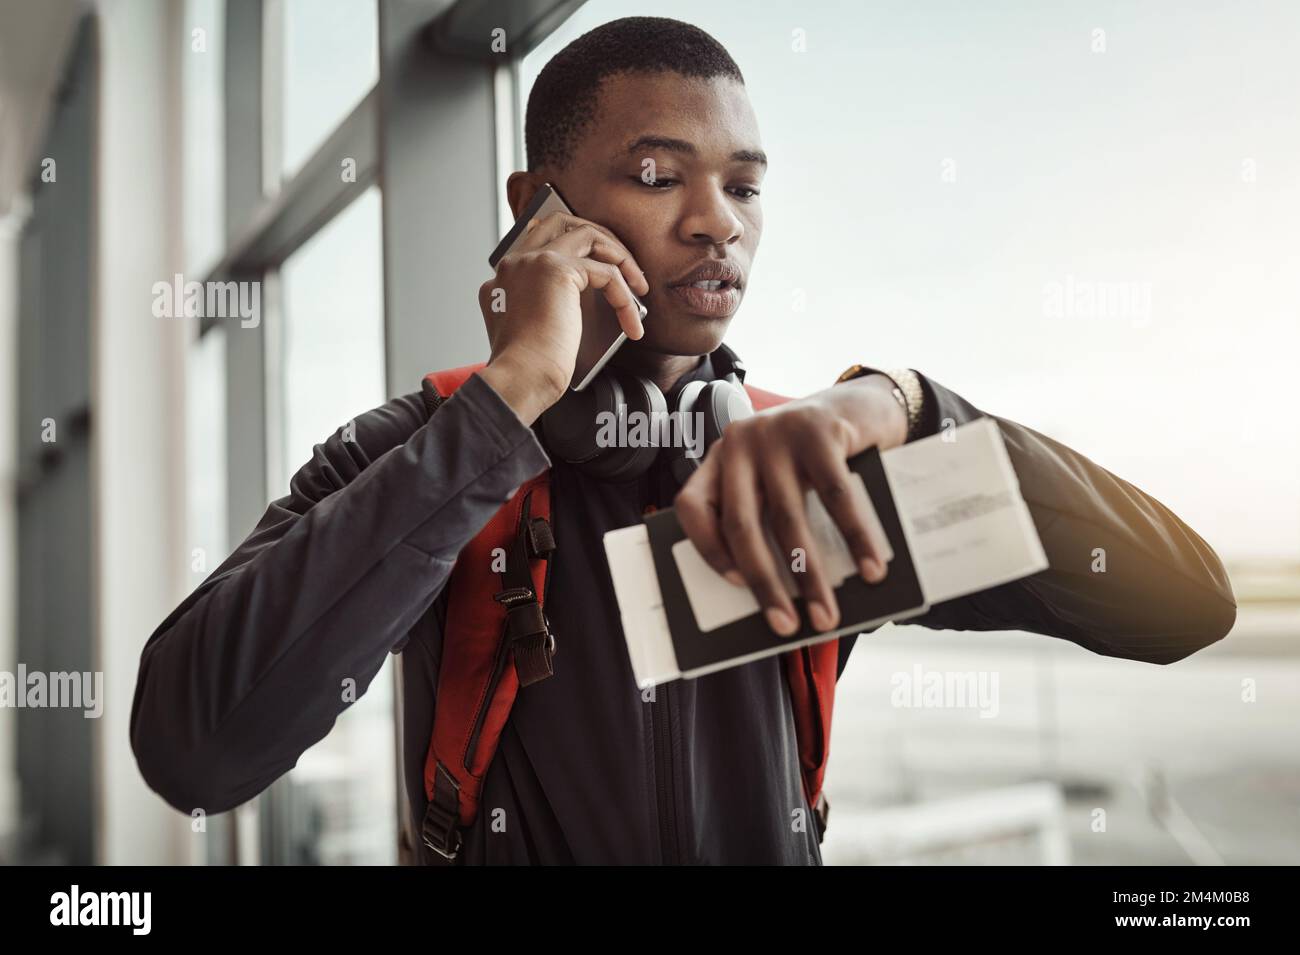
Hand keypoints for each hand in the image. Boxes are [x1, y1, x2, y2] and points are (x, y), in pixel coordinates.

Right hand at [478, 212, 649, 424]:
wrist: (521, 378)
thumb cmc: (528, 367)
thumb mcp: (527, 329)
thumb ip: (540, 304)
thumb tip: (570, 300)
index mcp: (505, 276)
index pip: (539, 239)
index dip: (574, 244)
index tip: (600, 259)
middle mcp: (516, 262)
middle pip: (562, 223)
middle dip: (600, 238)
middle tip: (623, 265)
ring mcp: (535, 261)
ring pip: (588, 235)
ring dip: (619, 257)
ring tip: (638, 287)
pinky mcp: (558, 269)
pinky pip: (606, 272)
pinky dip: (625, 296)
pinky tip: (632, 322)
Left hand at [674, 375, 908, 636]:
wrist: (861, 402)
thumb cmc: (813, 458)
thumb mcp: (780, 480)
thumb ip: (768, 516)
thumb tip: (781, 596)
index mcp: (720, 460)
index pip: (693, 506)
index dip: (708, 548)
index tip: (735, 584)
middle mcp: (739, 443)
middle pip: (741, 523)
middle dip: (764, 583)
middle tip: (785, 626)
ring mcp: (777, 434)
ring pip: (788, 518)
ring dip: (809, 576)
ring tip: (827, 616)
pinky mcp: (819, 431)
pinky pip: (837, 496)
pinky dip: (856, 539)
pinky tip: (871, 568)